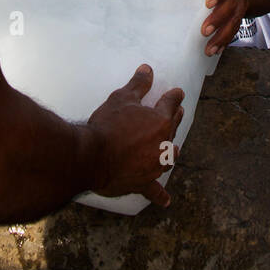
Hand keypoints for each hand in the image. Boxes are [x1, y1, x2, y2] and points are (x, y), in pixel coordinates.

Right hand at [86, 64, 183, 207]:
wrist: (92, 157)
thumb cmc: (108, 124)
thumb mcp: (122, 98)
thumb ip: (138, 84)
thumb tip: (147, 69)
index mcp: (161, 120)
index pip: (171, 104)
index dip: (174, 96)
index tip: (177, 93)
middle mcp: (164, 143)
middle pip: (172, 128)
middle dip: (175, 118)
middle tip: (177, 112)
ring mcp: (155, 165)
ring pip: (169, 155)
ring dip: (171, 149)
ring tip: (174, 147)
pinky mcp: (144, 182)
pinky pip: (154, 189)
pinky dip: (159, 194)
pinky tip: (165, 200)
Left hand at [178, 0, 248, 55]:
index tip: (208, 3)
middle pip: (234, 2)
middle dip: (220, 18)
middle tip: (204, 30)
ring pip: (237, 17)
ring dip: (224, 34)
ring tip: (209, 48)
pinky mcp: (238, 9)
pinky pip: (235, 25)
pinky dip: (226, 39)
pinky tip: (216, 50)